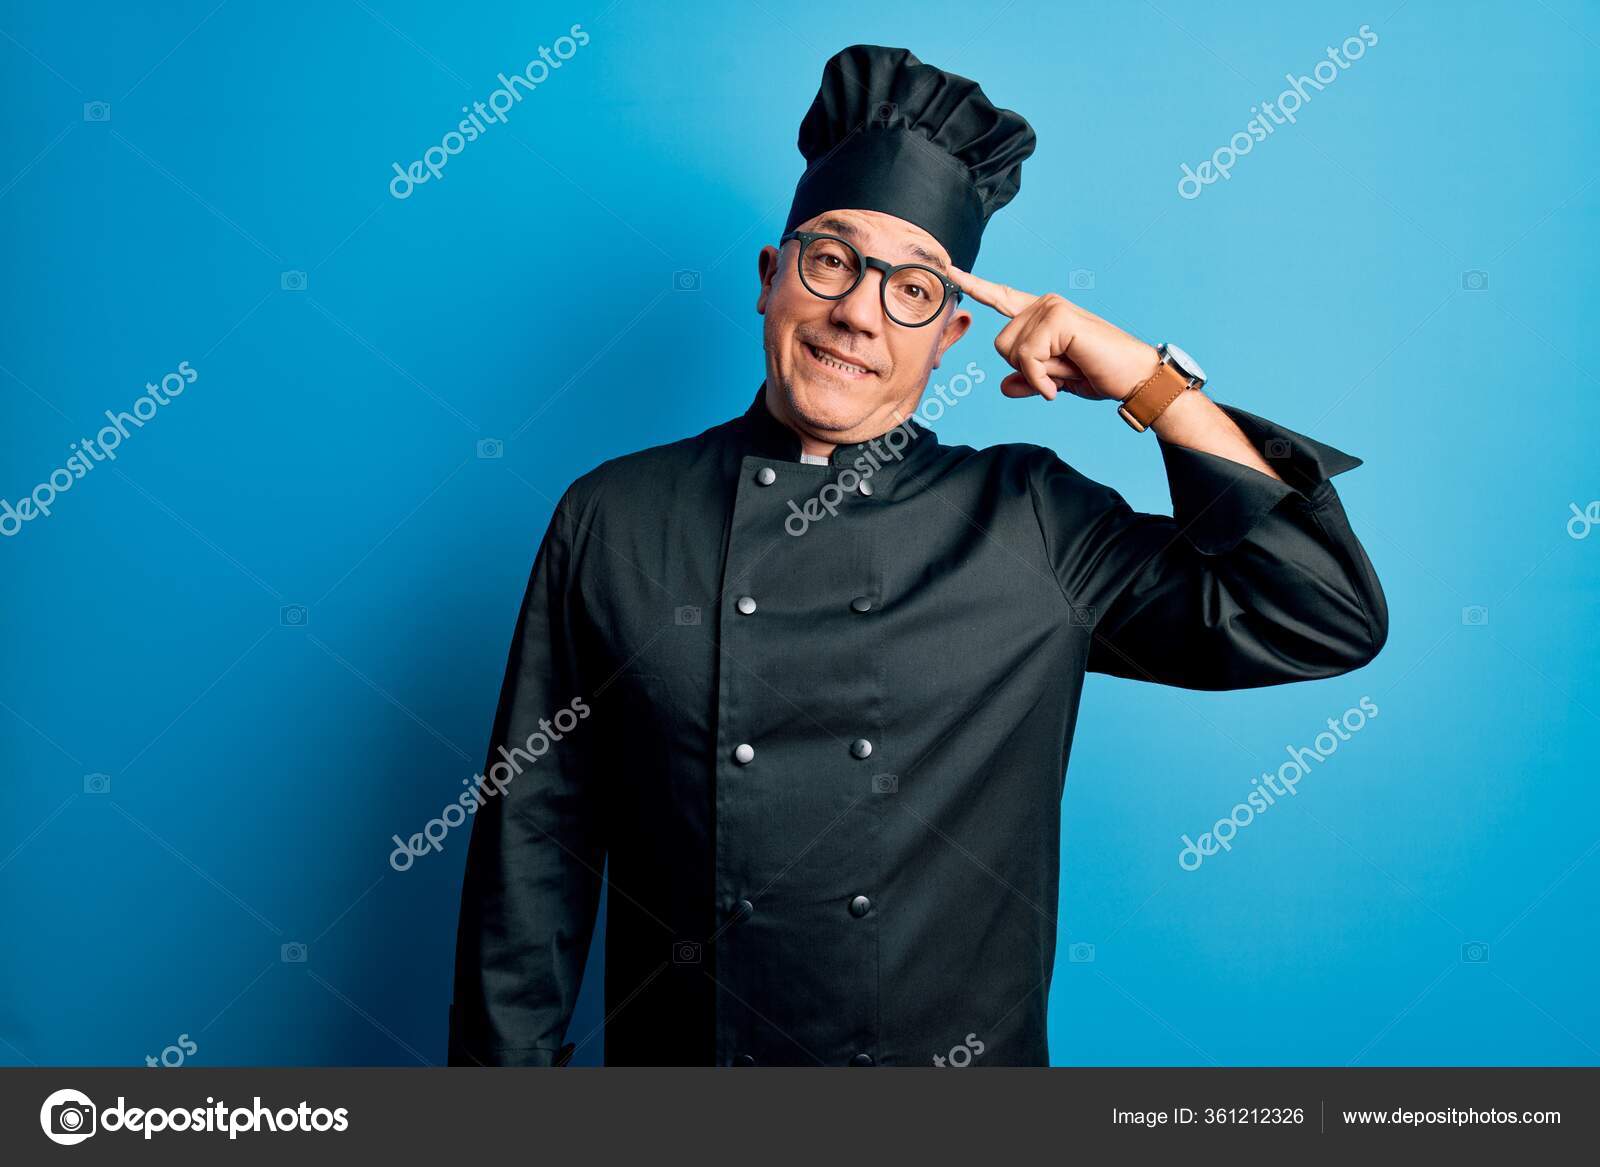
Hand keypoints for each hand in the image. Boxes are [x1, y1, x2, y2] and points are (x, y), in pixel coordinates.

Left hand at [948, 267, 1160, 402]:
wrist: (1133, 379)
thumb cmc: (1100, 375)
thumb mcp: (1055, 381)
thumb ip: (1028, 379)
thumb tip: (1003, 386)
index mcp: (1042, 314)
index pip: (1002, 298)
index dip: (975, 286)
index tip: (950, 270)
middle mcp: (1045, 304)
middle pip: (1000, 343)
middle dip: (1025, 369)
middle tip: (1059, 373)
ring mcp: (1052, 307)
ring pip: (1012, 351)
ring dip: (1037, 374)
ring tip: (1067, 372)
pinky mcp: (1059, 318)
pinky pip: (1028, 357)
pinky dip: (1041, 378)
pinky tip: (1060, 384)